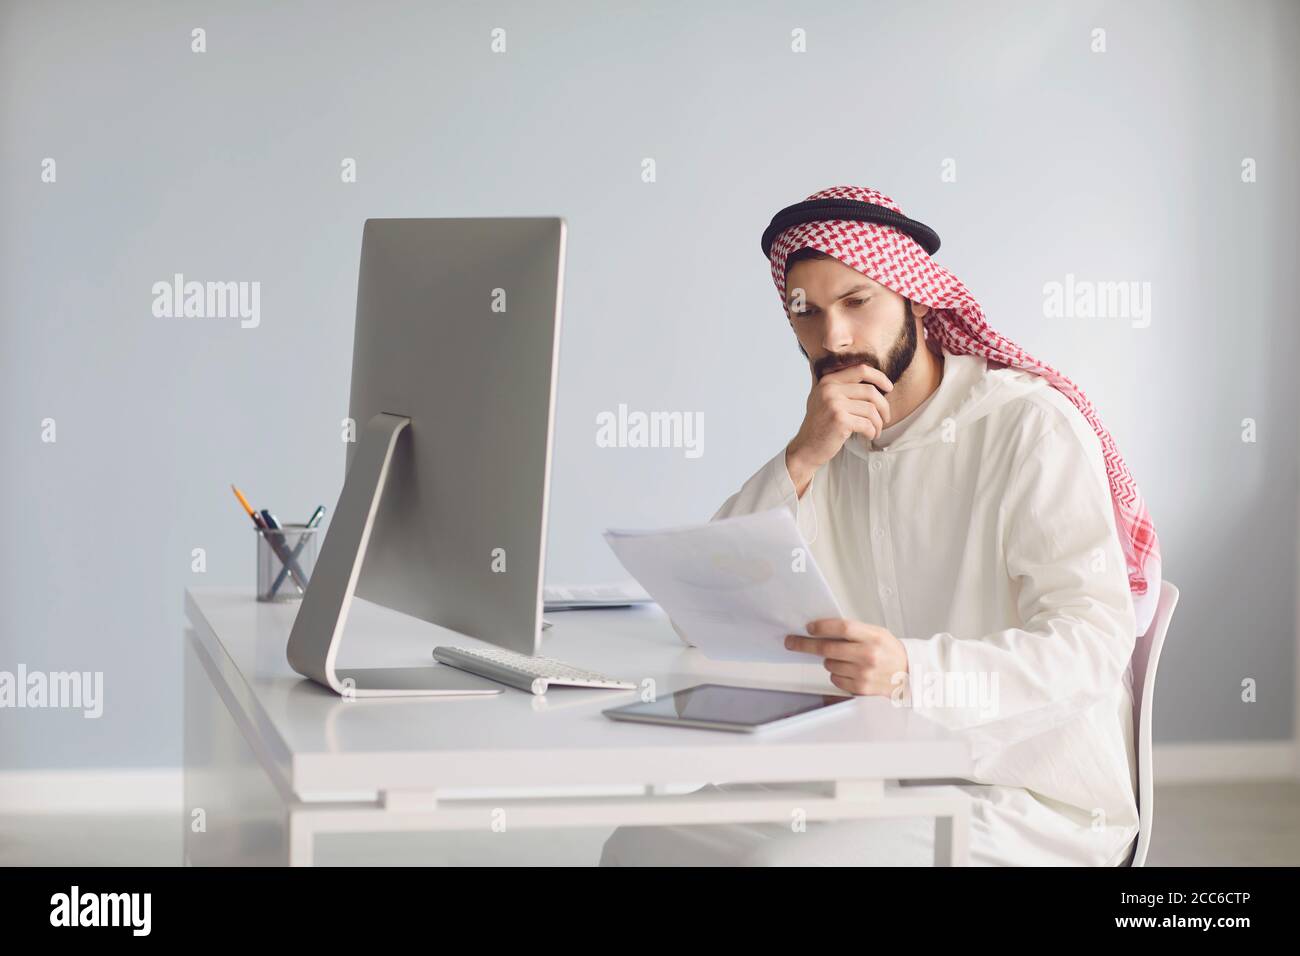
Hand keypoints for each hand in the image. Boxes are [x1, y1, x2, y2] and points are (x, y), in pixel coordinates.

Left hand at [784, 618, 908, 696]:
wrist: (909, 674)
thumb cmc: (889, 651)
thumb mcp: (877, 633)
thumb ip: (854, 631)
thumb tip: (822, 629)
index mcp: (873, 637)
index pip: (842, 628)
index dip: (822, 627)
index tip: (808, 627)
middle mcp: (869, 655)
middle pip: (828, 648)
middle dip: (805, 644)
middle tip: (792, 641)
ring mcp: (864, 673)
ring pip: (829, 664)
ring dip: (828, 660)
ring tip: (844, 658)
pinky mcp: (860, 688)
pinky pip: (835, 679)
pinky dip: (836, 674)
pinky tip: (849, 670)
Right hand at [786, 364, 892, 494]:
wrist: (806, 448)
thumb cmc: (821, 425)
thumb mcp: (825, 399)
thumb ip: (842, 386)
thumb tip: (874, 379)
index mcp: (828, 381)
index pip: (861, 370)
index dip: (879, 377)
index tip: (889, 388)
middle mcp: (830, 389)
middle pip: (870, 391)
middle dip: (884, 406)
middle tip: (886, 418)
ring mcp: (834, 404)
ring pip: (871, 409)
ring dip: (878, 423)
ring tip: (876, 430)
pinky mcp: (840, 420)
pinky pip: (867, 424)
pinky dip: (872, 432)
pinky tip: (869, 436)